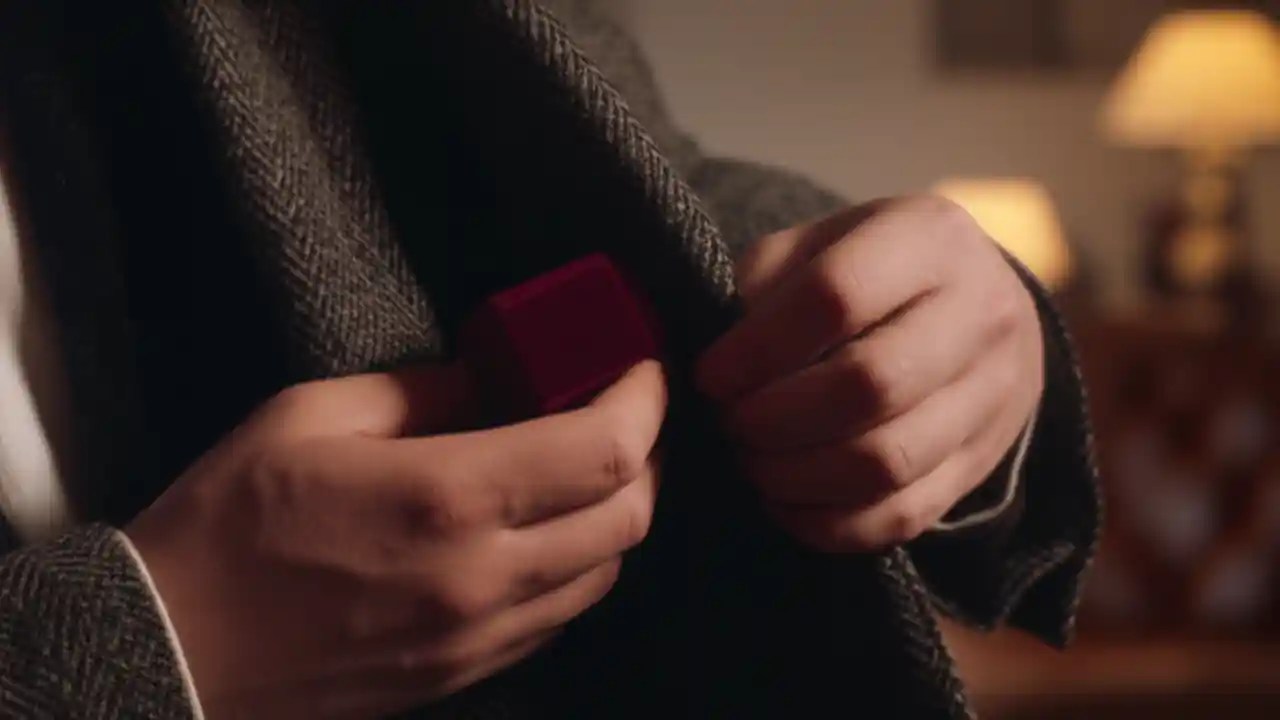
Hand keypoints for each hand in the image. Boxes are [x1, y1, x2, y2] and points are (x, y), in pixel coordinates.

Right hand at [126, 361, 666, 718]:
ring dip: (619, 515)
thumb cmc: (227, 523)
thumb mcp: (310, 417)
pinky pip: (558, 618)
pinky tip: (549, 534)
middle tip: (626, 414)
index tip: (640, 367)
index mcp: (448, 497)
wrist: (171, 653)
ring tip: (593, 470)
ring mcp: (479, 635)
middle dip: (648, 456)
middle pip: (628, 517)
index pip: (604, 450)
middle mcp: (484, 575)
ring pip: (604, 574)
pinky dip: (578, 568)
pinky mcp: (465, 673)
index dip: (643, 400)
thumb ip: (421, 390)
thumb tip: (493, 379)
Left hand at [697, 197, 1041, 552]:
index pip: (836, 298)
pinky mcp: (982, 463)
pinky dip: (827, 523)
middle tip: (729, 423)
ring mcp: (993, 394)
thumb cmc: (872, 274)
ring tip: (751, 461)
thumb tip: (716, 364)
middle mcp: (980, 312)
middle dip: (774, 418)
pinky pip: (901, 516)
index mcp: (928, 238)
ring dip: (794, 476)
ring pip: (885, 463)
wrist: (983, 308)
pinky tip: (784, 500)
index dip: (758, 349)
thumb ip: (765, 285)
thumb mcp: (819, 246)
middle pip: (867, 386)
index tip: (710, 376)